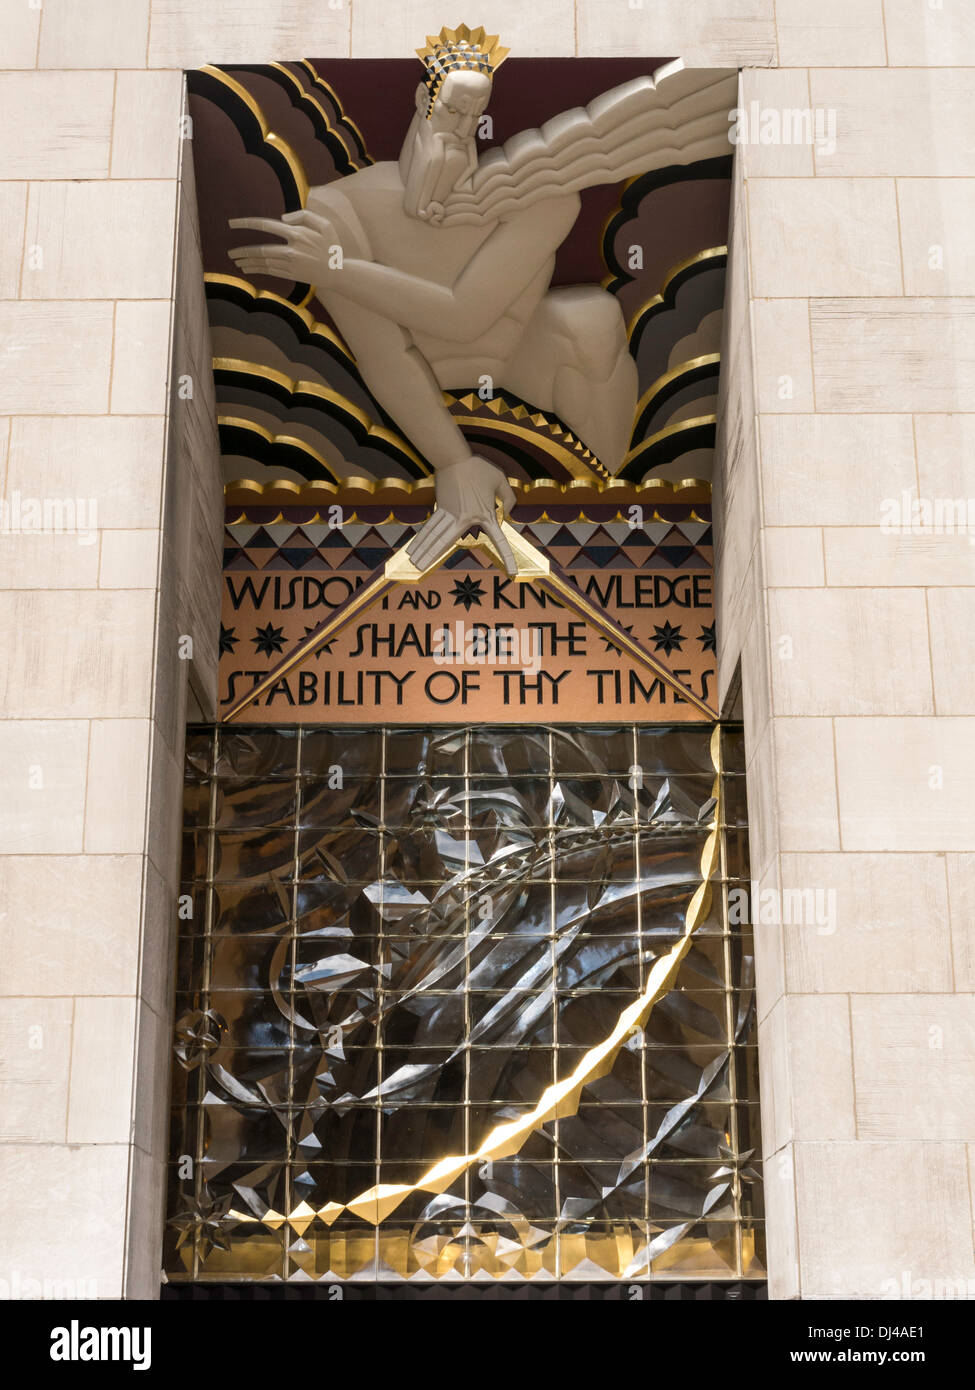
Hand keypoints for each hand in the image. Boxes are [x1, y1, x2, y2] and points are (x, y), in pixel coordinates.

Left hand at [228, 209, 337, 284]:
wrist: (338, 273)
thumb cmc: (331, 247)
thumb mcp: (324, 224)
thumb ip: (304, 215)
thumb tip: (281, 219)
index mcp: (297, 234)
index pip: (266, 226)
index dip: (247, 223)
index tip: (232, 223)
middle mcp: (291, 250)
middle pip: (261, 249)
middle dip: (243, 251)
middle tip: (230, 253)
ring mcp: (291, 264)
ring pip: (263, 262)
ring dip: (247, 262)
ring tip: (235, 261)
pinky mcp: (291, 275)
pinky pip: (269, 271)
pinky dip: (257, 269)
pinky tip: (247, 269)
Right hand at [407, 458, 517, 575]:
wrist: (453, 457)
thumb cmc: (477, 468)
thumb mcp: (500, 479)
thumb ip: (509, 497)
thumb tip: (507, 512)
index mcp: (484, 515)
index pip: (499, 540)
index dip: (508, 557)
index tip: (513, 572)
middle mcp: (465, 519)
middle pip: (446, 543)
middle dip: (434, 557)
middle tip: (423, 569)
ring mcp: (450, 515)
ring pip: (435, 537)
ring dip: (423, 549)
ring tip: (413, 561)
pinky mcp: (441, 508)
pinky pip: (432, 527)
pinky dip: (423, 538)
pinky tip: (415, 546)